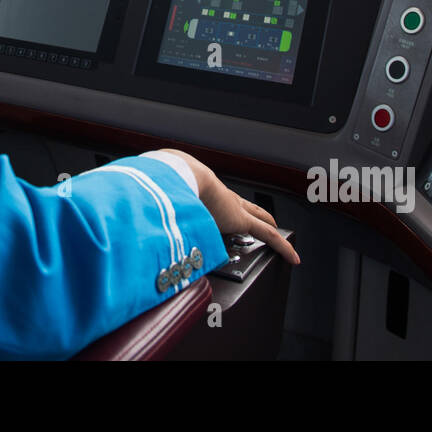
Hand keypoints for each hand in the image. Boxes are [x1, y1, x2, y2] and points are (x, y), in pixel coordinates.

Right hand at [157, 149, 299, 264]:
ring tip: (280, 242)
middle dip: (256, 215)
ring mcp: (234, 208)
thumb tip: (138, 221)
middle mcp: (222, 198)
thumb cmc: (163, 183)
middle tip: (263, 222)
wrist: (175, 174)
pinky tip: (293, 257)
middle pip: (246, 207)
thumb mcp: (159, 198)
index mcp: (203, 192)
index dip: (229, 206)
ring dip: (269, 229)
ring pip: (260, 220)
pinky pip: (269, 235)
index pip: (222, 201)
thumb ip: (153, 209)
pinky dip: (282, 246)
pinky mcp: (242, 220)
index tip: (227, 212)